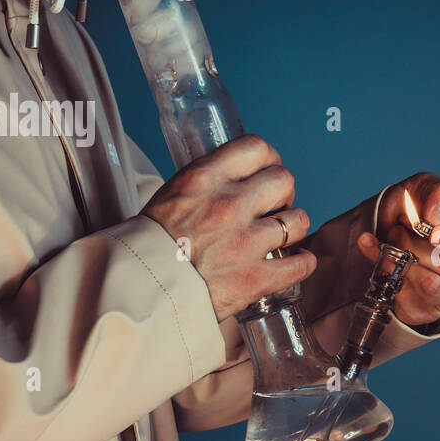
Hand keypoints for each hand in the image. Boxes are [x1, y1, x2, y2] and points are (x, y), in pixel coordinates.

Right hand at [141, 134, 314, 321]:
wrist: (137, 293)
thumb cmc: (150, 246)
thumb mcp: (172, 195)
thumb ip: (208, 184)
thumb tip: (237, 180)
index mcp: (204, 179)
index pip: (257, 148)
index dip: (268, 159)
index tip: (266, 171)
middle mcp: (228, 206)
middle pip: (284, 180)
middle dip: (282, 193)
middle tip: (272, 207)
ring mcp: (245, 243)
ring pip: (298, 220)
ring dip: (293, 226)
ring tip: (281, 235)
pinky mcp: (254, 278)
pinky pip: (301, 263)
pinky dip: (302, 263)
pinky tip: (294, 261)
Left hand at [358, 172, 439, 326]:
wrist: (388, 228)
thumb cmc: (418, 208)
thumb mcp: (429, 188)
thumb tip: (437, 218)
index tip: (434, 232)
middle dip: (419, 245)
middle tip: (401, 228)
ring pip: (428, 284)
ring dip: (402, 257)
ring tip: (393, 238)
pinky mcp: (423, 309)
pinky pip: (403, 292)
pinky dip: (381, 265)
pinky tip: (374, 247)